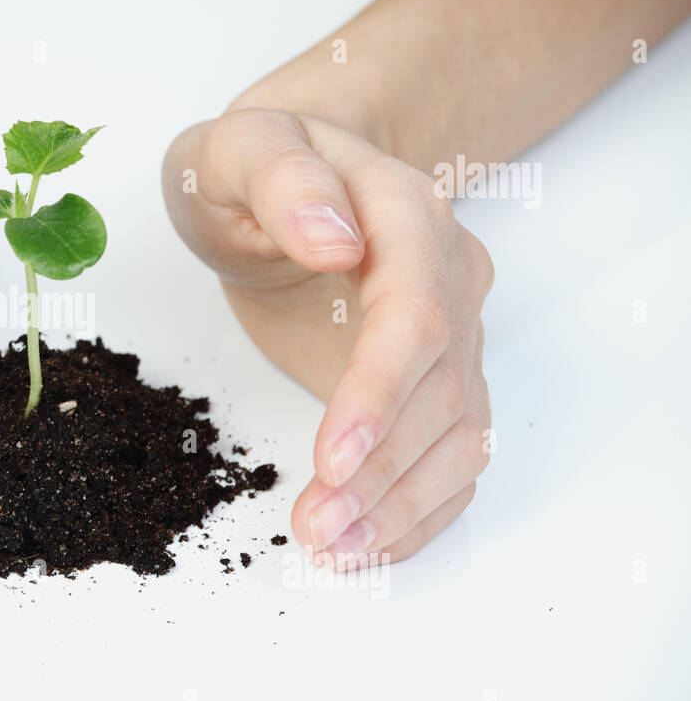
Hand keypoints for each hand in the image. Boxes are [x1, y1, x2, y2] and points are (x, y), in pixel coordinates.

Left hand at [162, 108, 493, 567]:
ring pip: (457, 436)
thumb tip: (335, 241)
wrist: (286, 180)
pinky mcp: (433, 379)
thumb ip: (282, 180)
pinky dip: (417, 511)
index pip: (415, 314)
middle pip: (440, 390)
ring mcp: (451, 333)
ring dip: (401, 506)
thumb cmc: (256, 166)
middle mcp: (447, 279)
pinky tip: (367, 548)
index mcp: (406, 217)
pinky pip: (450, 456)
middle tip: (314, 529)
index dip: (380, 392)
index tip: (329, 457)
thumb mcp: (243, 148)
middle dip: (381, 471)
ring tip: (333, 551)